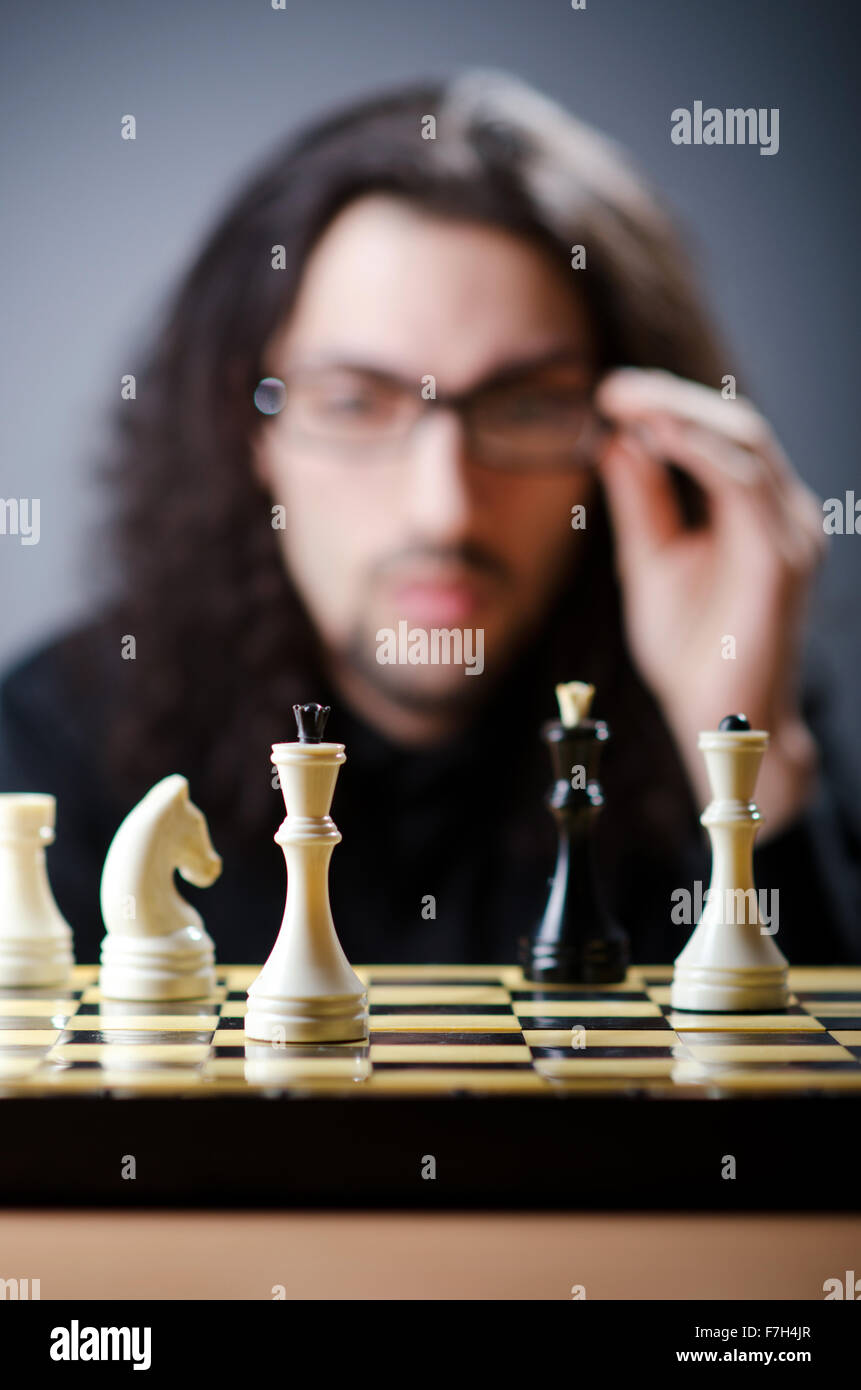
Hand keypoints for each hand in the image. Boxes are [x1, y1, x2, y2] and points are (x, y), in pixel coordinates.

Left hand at [595, 368, 825, 835]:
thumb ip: (640, 504)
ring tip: (625, 399)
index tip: (607, 392)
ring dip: (681, 413)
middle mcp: (781, 513)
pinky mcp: (781, 561)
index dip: (667, 405)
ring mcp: (788, 534)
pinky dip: (700, 453)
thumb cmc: (690, 650)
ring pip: (745, 442)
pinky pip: (744, 486)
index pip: (718, 434)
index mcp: (753, 511)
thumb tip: (615, 440)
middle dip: (671, 398)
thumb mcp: (649, 563)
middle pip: (736, 425)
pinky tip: (657, 436)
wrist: (719, 723)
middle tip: (611, 387)